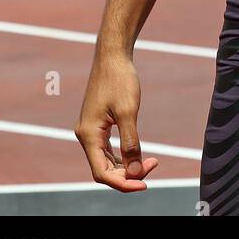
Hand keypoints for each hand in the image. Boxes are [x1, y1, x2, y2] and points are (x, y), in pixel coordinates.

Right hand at [75, 52, 158, 191]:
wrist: (112, 55)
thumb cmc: (120, 80)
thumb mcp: (128, 112)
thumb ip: (130, 144)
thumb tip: (135, 172)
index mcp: (89, 135)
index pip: (103, 173)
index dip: (124, 183)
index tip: (146, 183)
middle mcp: (85, 135)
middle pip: (104, 169)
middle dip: (128, 174)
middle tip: (154, 165)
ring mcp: (90, 130)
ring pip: (106, 160)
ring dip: (126, 166)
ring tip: (151, 161)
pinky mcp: (96, 125)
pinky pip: (107, 149)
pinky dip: (122, 155)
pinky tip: (138, 154)